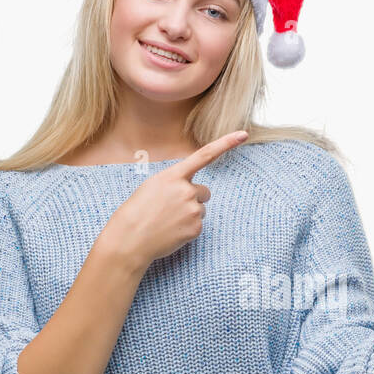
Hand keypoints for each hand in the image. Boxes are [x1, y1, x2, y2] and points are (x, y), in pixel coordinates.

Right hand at [106, 131, 247, 269]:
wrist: (130, 239)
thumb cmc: (137, 212)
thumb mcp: (152, 186)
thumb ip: (174, 182)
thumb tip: (192, 191)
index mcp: (173, 176)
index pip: (204, 155)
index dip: (226, 143)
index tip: (243, 134)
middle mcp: (186, 190)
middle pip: (203, 191)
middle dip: (192, 199)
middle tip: (171, 209)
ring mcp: (192, 209)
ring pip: (200, 209)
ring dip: (189, 214)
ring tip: (168, 221)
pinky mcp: (196, 228)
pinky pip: (198, 225)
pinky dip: (187, 229)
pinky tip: (171, 231)